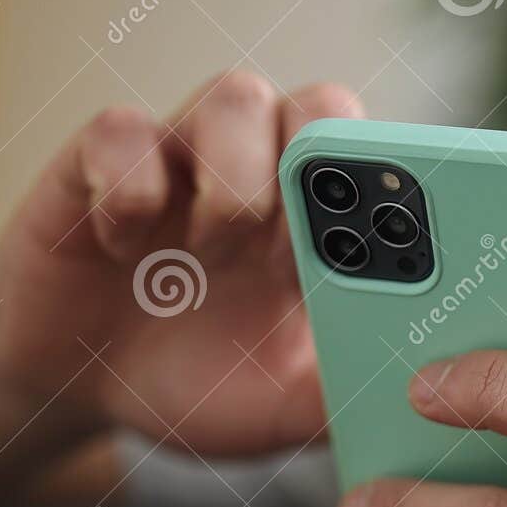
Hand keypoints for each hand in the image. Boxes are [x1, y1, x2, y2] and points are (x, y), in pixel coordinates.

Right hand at [0, 72, 363, 455]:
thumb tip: (421, 408)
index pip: (377, 158)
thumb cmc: (199, 382)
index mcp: (318, 226)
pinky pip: (121, 128)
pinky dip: (128, 189)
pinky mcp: (95, 164)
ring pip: (236, 97)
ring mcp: (181, 160)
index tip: (360, 260)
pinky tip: (123, 250)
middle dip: (318, 174)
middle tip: (288, 259)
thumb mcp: (284, 410)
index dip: (380, 196)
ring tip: (212, 251)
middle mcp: (260, 175)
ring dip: (236, 180)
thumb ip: (347, 400)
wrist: (85, 392)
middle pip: (320, 106)